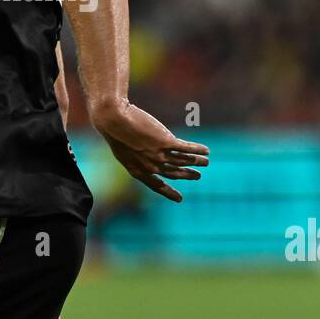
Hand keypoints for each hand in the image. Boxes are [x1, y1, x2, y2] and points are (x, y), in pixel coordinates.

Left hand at [90, 100, 209, 201]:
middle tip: (197, 176)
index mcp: (137, 170)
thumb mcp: (123, 148)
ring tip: (206, 161)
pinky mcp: (165, 142)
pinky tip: (206, 150)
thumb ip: (136, 155)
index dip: (168, 192)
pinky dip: (197, 150)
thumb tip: (146, 152)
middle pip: (173, 173)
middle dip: (187, 175)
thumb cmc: (114, 130)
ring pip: (183, 161)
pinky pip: (186, 149)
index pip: (156, 185)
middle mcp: (150, 166)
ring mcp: (158, 155)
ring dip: (196, 162)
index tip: (179, 199)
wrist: (114, 120)